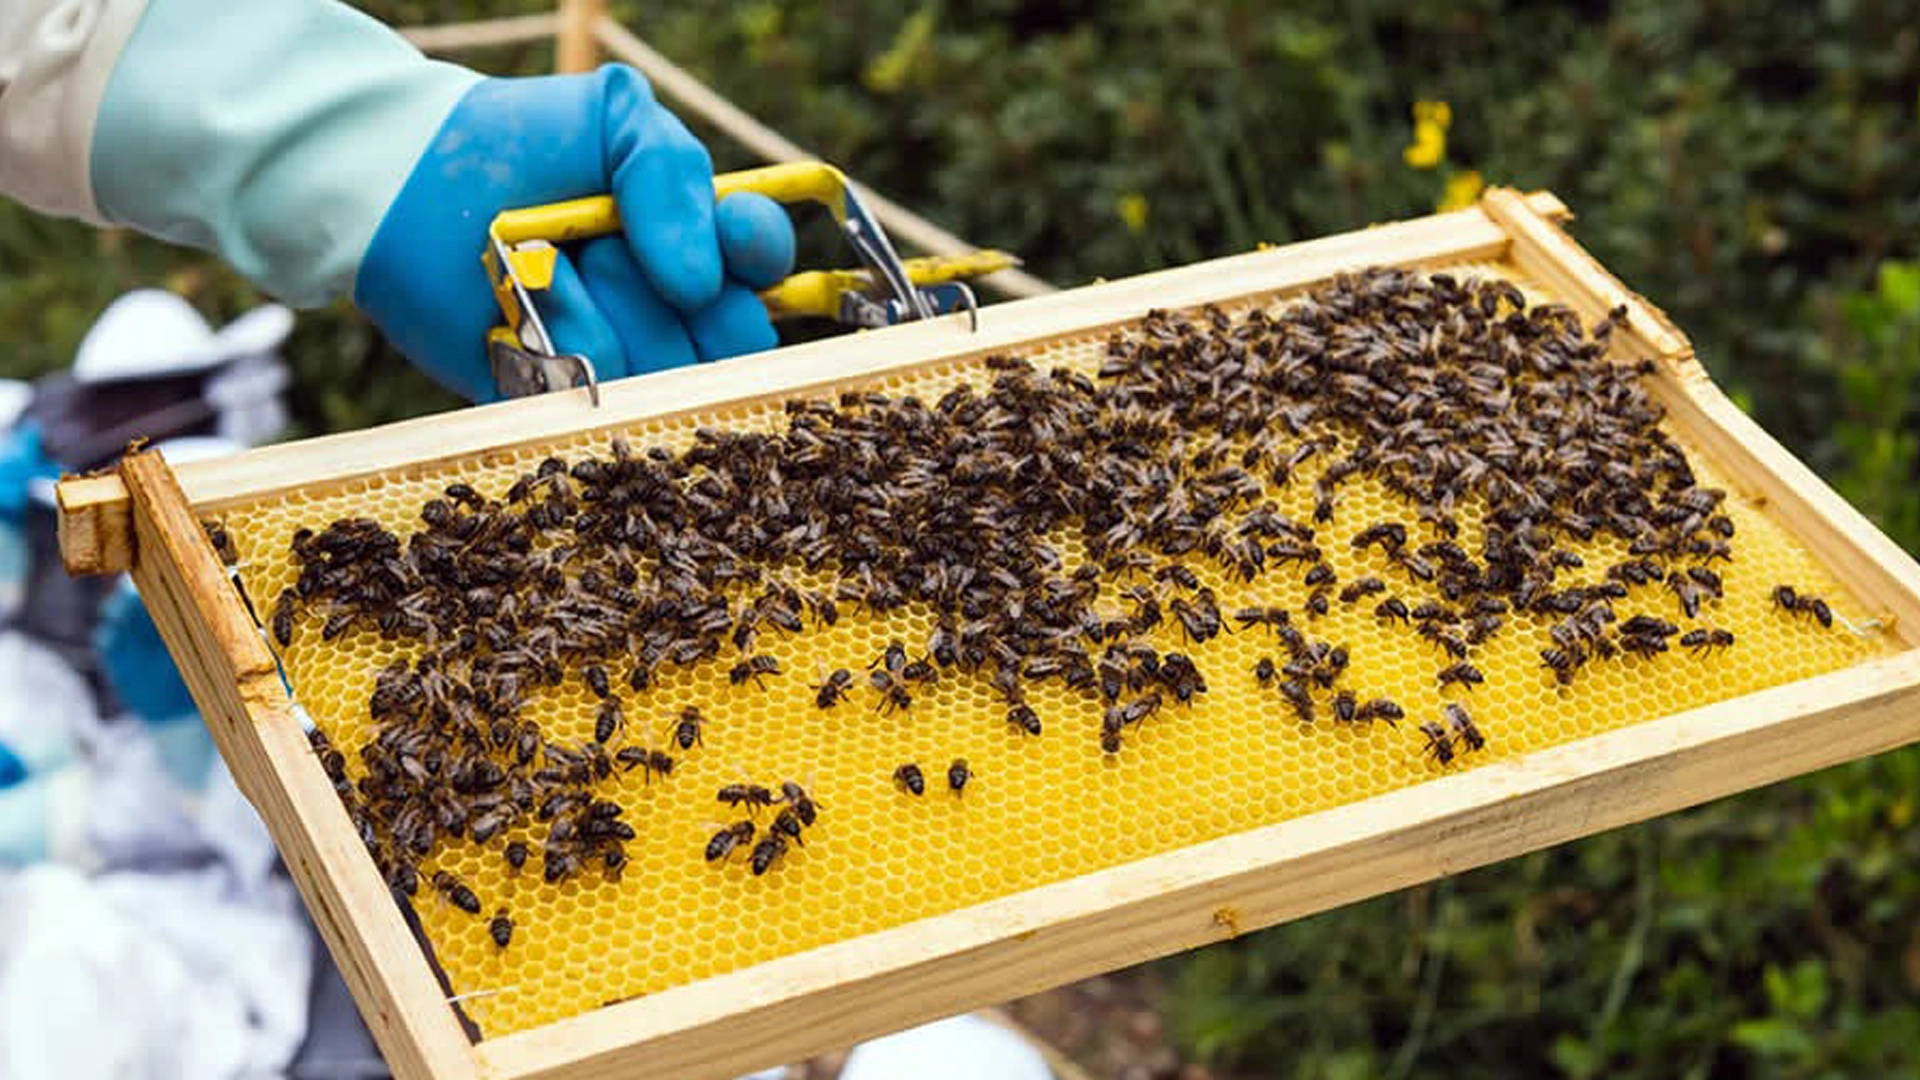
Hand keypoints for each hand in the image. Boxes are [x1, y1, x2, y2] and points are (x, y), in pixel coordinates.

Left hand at [353, 66, 795, 401]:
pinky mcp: (557, 406)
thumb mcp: (614, 118)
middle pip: (732, 346)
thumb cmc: (516, 142)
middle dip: (679, 295)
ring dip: (608, 313)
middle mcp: (670, 316)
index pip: (767, 273)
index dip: (756, 257)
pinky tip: (520, 313)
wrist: (406, 179)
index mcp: (698, 248)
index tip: (729, 232)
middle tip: (610, 246)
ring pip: (665, 378)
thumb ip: (677, 173)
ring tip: (546, 265)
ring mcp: (618, 367)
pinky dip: (561, 350)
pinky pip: (595, 404)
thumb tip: (701, 281)